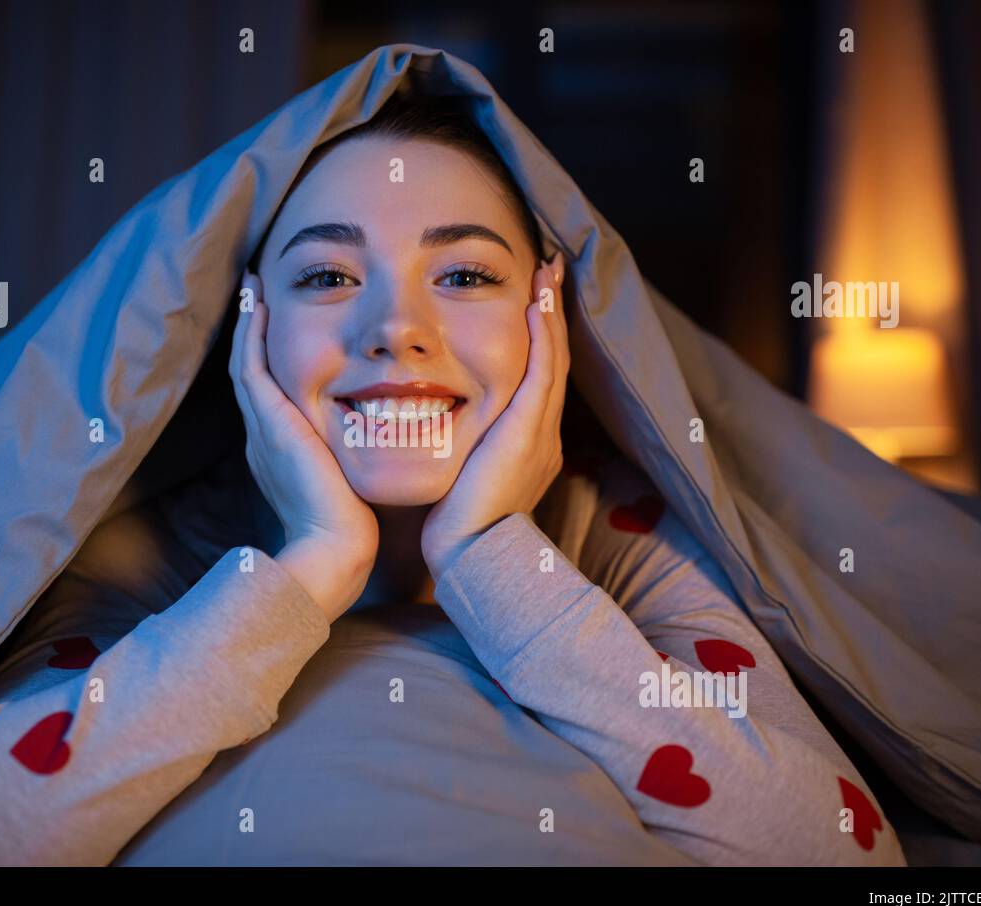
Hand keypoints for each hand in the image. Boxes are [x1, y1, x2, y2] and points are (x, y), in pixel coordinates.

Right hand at [228, 269, 377, 620]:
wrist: (333, 549)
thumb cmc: (353, 525)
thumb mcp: (350, 482)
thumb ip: (354, 458)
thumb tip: (379, 441)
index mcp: (281, 453)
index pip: (271, 395)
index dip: (272, 360)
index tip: (283, 331)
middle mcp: (263, 438)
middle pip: (251, 373)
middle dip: (253, 335)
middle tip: (257, 296)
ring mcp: (262, 430)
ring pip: (245, 364)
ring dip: (247, 324)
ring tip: (254, 288)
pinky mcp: (270, 423)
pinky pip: (250, 366)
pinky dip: (251, 333)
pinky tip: (258, 302)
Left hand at [421, 253, 569, 579]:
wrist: (468, 560)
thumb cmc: (451, 528)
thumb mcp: (456, 478)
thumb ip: (453, 449)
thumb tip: (427, 428)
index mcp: (526, 446)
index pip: (535, 378)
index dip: (535, 337)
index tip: (530, 301)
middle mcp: (542, 435)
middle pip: (553, 360)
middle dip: (550, 314)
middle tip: (548, 271)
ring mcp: (541, 433)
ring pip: (553, 359)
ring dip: (550, 313)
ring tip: (547, 273)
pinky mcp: (529, 433)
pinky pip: (542, 372)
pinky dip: (542, 336)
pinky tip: (537, 304)